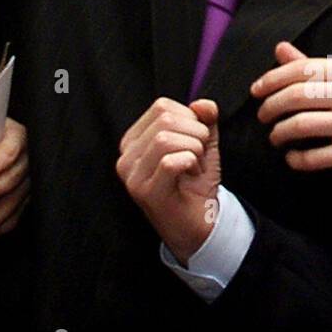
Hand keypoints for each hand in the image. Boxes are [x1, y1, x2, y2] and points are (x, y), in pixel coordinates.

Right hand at [116, 97, 220, 264]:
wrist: (199, 227)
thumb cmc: (195, 185)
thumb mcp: (203, 146)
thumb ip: (205, 121)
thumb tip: (205, 104)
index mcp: (135, 139)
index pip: (162, 107)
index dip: (189, 118)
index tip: (196, 142)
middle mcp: (126, 155)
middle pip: (164, 119)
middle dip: (195, 133)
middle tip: (199, 156)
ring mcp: (132, 175)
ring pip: (164, 138)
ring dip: (193, 149)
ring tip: (194, 166)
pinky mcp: (143, 192)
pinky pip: (169, 162)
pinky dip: (189, 163)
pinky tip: (191, 174)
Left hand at [250, 42, 331, 237]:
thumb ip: (312, 66)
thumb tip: (278, 48)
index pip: (301, 68)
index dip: (271, 79)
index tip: (255, 91)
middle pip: (297, 95)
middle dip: (270, 106)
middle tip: (262, 116)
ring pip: (301, 125)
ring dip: (279, 133)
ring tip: (274, 136)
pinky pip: (313, 156)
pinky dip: (295, 159)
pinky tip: (291, 157)